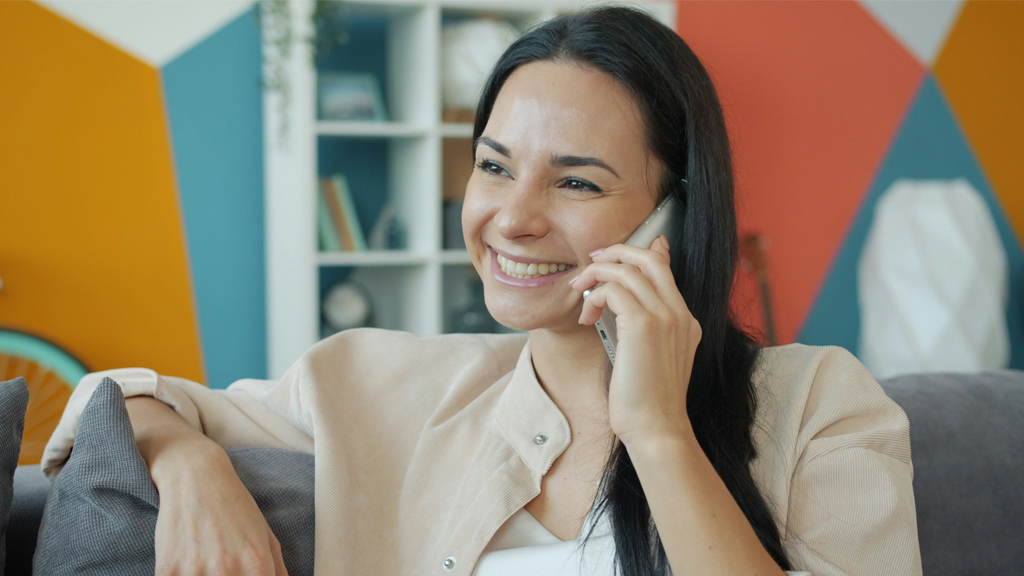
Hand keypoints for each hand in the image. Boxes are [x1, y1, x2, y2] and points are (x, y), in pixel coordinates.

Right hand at [153, 446, 288, 574]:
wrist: (196, 476)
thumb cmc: (234, 507)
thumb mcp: (265, 535)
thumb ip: (277, 570)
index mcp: (257, 563)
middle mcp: (228, 569)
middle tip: (222, 571)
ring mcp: (196, 571)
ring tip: (206, 568)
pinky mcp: (167, 570)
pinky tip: (188, 569)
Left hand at [569, 236, 700, 445]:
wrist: (657, 429)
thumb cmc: (647, 401)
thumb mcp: (652, 358)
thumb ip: (645, 328)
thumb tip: (627, 306)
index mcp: (685, 320)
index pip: (663, 267)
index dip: (639, 251)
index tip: (611, 256)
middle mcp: (678, 314)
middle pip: (647, 258)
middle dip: (615, 251)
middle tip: (591, 263)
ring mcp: (664, 317)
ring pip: (626, 270)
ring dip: (596, 275)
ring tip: (581, 294)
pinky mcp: (643, 326)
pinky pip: (614, 290)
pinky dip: (595, 297)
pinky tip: (587, 317)